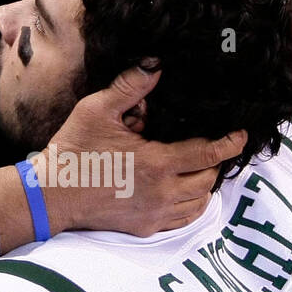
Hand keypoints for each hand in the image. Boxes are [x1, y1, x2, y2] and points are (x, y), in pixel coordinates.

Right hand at [42, 65, 246, 236]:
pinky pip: (183, 219)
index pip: (208, 153)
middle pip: (208, 179)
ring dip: (206, 185)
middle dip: (217, 162)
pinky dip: (193, 206)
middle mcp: (162, 193)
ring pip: (199, 202)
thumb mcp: (97, 110)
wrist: (51, 195)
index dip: (229, 143)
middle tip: (217, 147)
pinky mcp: (145, 227)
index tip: (240, 135)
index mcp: (156, 163)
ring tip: (204, 168)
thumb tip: (156, 64)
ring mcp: (154, 213)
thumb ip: (130, 86)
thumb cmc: (74, 151)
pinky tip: (188, 192)